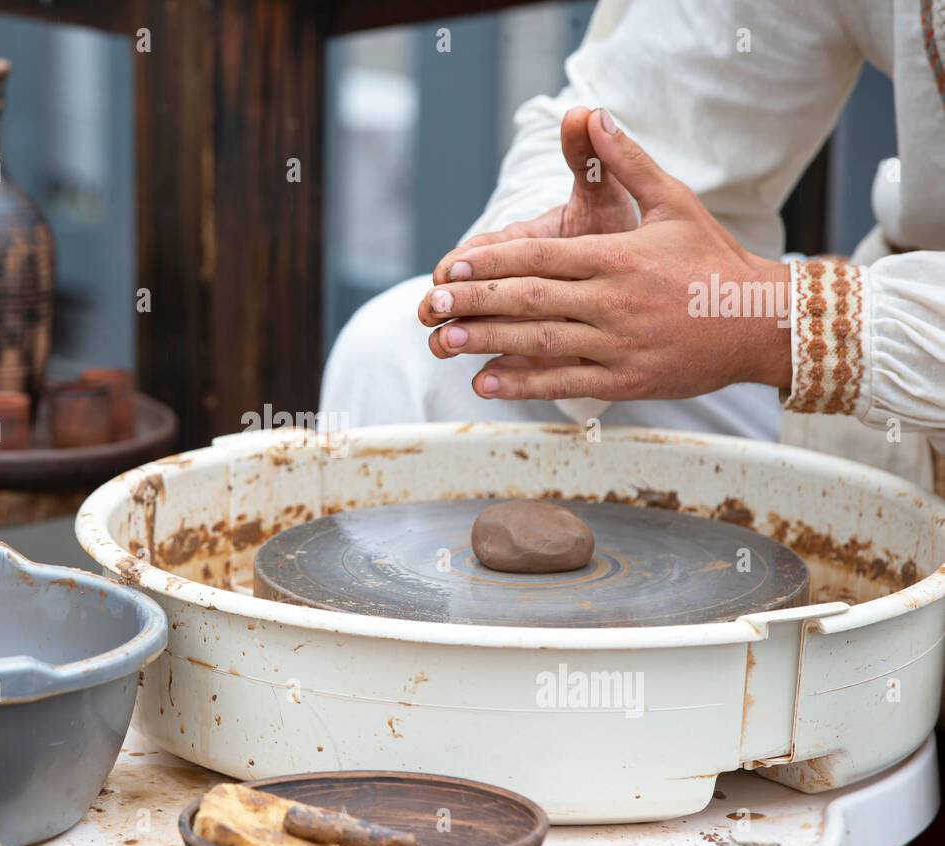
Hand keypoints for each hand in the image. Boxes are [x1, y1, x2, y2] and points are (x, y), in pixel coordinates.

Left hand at [421, 108, 791, 401]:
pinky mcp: (626, 379)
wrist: (762, 321)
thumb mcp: (674, 201)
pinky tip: (485, 381)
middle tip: (430, 304)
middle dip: (474, 301)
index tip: (449, 267)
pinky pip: (564, 382)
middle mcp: (614, 300)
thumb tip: (594, 116)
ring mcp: (619, 343)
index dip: (489, 263)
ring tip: (443, 340)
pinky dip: (522, 383)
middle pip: (529, 298)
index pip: (538, 256)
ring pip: (540, 341)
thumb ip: (627, 163)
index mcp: (618, 256)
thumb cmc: (714, 260)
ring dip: (487, 341)